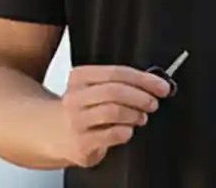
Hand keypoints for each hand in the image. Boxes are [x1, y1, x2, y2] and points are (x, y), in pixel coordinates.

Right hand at [54, 64, 173, 167]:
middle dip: (141, 97)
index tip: (162, 86)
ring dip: (135, 114)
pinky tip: (127, 130)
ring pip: (113, 112)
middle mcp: (74, 97)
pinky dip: (126, 131)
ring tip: (141, 117)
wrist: (53, 134)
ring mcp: (76, 121)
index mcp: (79, 77)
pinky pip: (112, 134)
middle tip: (153, 103)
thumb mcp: (93, 89)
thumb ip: (119, 84)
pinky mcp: (81, 144)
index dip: (144, 79)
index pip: (116, 72)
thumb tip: (155, 84)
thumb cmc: (82, 110)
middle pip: (115, 91)